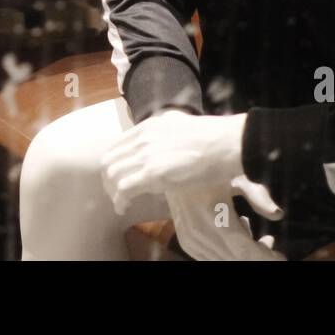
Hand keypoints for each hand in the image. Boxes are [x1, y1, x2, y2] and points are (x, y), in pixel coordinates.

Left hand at [101, 110, 246, 212]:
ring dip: (113, 192)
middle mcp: (142, 139)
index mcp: (148, 127)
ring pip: (113, 175)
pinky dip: (120, 201)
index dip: (114, 164)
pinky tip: (124, 208)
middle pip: (110, 161)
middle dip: (109, 179)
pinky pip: (124, 189)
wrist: (225, 144)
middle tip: (117, 192)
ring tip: (121, 202)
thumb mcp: (178, 126)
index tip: (118, 176)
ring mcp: (146, 155)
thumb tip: (160, 146)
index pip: (116, 146)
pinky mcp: (153, 173)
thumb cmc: (211, 138)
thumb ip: (163, 134)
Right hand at [165, 177, 285, 260]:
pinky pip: (210, 258)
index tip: (282, 257)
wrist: (173, 166)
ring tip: (254, 234)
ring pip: (224, 260)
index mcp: (215, 216)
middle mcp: (201, 232)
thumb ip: (258, 196)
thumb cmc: (210, 167)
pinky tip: (235, 233)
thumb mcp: (237, 177)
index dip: (266, 258)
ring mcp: (191, 239)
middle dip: (259, 256)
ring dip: (243, 255)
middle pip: (237, 258)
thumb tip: (278, 215)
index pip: (246, 250)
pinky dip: (227, 253)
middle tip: (272, 244)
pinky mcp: (187, 241)